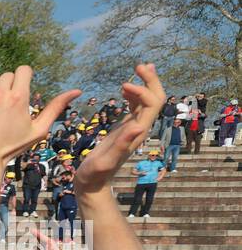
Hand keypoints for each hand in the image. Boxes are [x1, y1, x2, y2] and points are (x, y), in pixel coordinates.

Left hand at [0, 67, 79, 172]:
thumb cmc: (12, 148)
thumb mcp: (38, 130)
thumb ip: (55, 108)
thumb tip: (77, 91)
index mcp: (18, 98)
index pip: (23, 69)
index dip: (25, 77)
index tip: (23, 88)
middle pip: (7, 74)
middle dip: (11, 84)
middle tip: (10, 103)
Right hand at [73, 63, 165, 196]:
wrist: (92, 184)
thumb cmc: (94, 175)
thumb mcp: (105, 161)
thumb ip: (121, 145)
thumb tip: (139, 126)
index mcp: (137, 134)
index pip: (151, 104)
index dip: (141, 91)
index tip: (123, 85)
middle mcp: (139, 129)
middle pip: (156, 99)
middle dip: (151, 81)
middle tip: (140, 65)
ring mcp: (133, 128)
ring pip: (148, 101)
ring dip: (146, 84)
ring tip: (139, 68)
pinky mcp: (125, 129)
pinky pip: (136, 107)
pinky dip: (134, 94)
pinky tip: (126, 88)